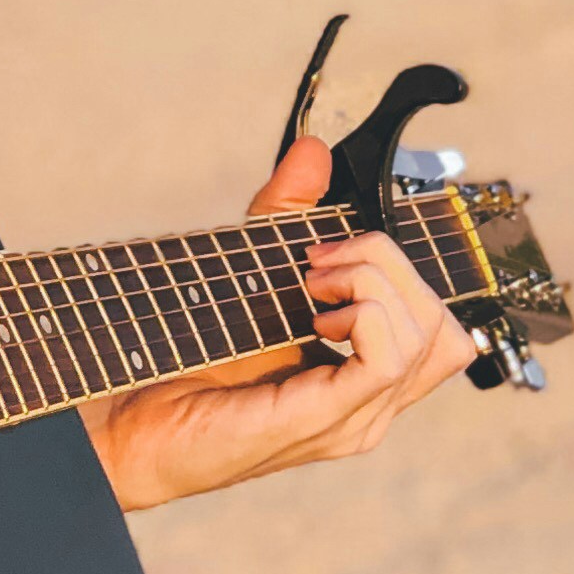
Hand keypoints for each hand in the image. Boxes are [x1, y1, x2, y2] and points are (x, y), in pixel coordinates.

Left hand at [80, 135, 478, 512]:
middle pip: (443, 330)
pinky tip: (315, 312)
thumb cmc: (188, 360)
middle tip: (318, 262)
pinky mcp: (324, 420)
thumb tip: (314, 150)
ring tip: (312, 283)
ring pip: (426, 337)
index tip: (332, 249)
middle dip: (391, 268)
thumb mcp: (252, 269)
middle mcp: (371, 408)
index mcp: (365, 382)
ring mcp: (353, 420)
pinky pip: (387, 359)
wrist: (130, 422)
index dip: (403, 272)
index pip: (442, 330)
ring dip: (374, 283)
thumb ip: (287, 212)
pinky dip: (362, 315)